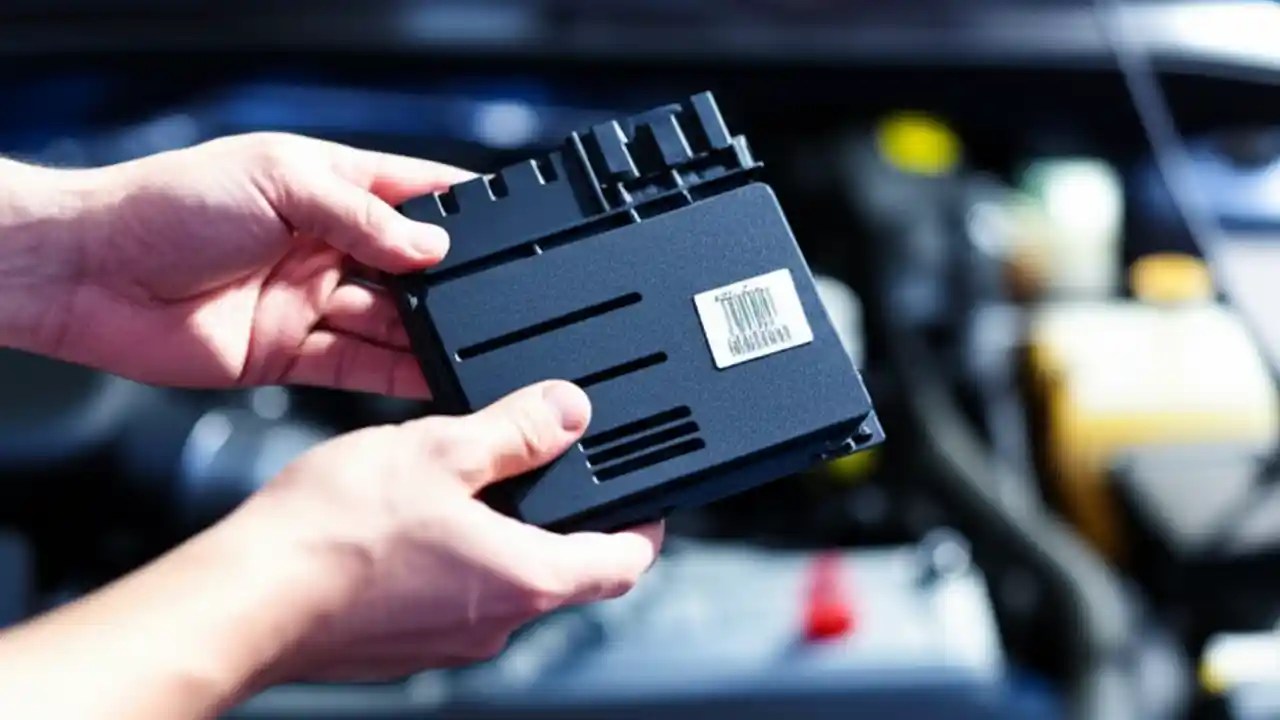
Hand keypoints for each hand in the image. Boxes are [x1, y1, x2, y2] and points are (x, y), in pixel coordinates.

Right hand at [0, 380, 660, 719]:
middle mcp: (496, 624)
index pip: (624, 562)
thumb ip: (515, 430)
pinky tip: (414, 523)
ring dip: (506, 536)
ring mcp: (448, 641)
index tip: (649, 495)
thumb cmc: (332, 535)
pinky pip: (453, 598)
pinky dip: (454, 560)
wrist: (244, 600)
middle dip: (570, 521)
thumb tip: (569, 411)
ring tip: (476, 483)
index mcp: (526, 579)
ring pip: (506, 584)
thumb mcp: (441, 450)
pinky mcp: (403, 645)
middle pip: (567, 571)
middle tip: (558, 472)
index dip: (647, 524)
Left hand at [3, 133, 470, 396]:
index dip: (459, 211)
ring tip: (469, 343)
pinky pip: (357, 368)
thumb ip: (360, 215)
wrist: (89, 275)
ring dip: (427, 335)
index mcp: (326, 187)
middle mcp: (325, 245)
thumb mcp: (278, 180)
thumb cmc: (165, 205)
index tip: (506, 231)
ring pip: (389, 323)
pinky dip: (396, 375)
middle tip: (489, 300)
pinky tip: (433, 376)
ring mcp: (308, 301)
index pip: (413, 194)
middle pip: (410, 269)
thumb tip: (431, 246)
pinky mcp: (289, 355)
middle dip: (448, 284)